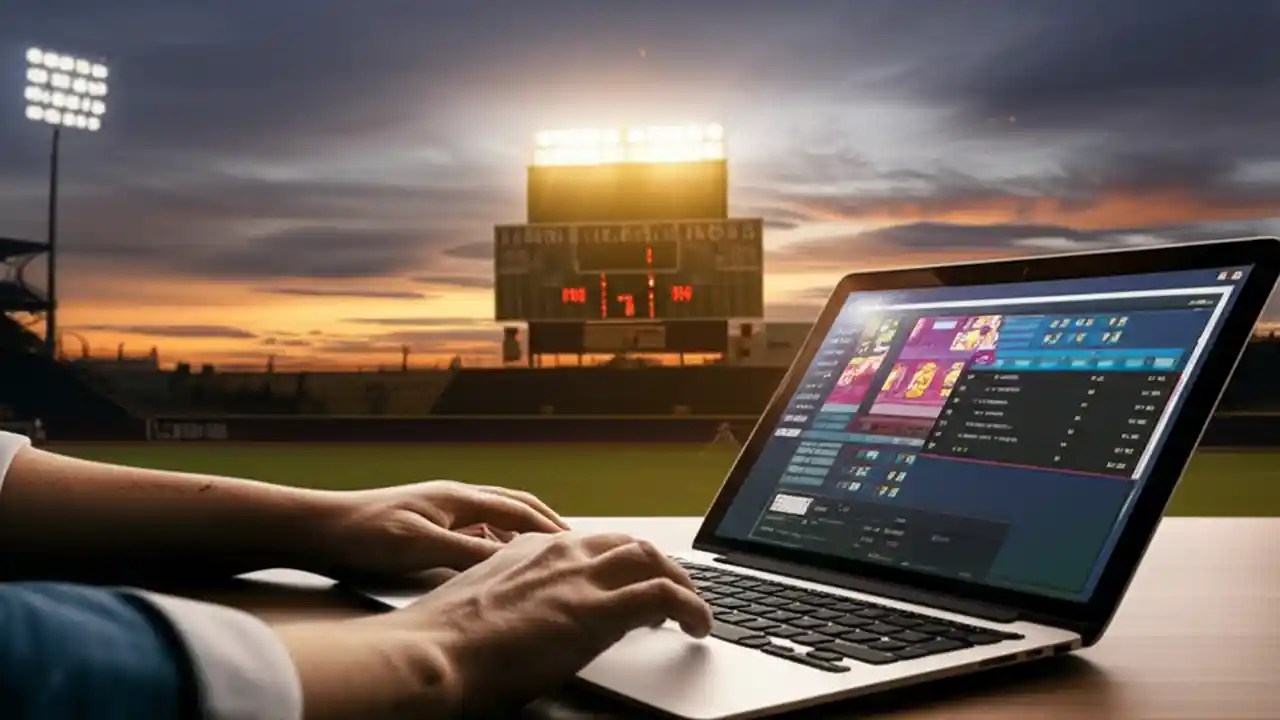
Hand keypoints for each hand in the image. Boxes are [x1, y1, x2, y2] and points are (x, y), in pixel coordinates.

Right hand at [280, 531, 711, 718]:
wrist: (431, 652)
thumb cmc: (442, 643)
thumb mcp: (481, 606)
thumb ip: (513, 601)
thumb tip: (529, 621)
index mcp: (527, 550)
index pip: (590, 544)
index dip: (617, 563)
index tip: (627, 581)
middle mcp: (558, 553)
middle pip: (628, 544)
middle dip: (657, 566)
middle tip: (671, 591)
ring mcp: (580, 578)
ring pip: (652, 559)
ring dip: (679, 583)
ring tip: (692, 610)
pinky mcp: (597, 610)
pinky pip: (663, 595)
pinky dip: (690, 607)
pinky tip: (698, 625)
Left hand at [308, 481, 569, 578]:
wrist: (320, 527)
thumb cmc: (365, 534)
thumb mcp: (420, 545)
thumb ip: (467, 552)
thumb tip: (512, 560)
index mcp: (460, 498)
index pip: (519, 511)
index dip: (550, 527)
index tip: (579, 543)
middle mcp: (456, 498)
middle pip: (514, 505)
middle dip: (546, 522)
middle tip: (574, 542)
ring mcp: (442, 509)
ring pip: (496, 517)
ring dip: (524, 531)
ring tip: (545, 552)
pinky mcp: (428, 523)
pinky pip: (477, 529)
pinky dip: (499, 541)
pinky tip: (498, 558)